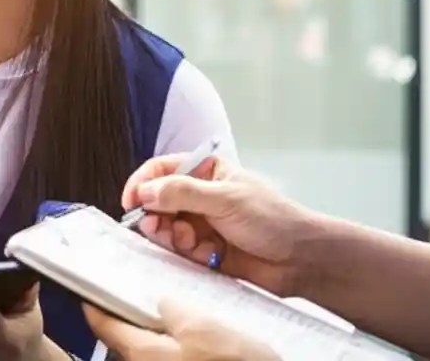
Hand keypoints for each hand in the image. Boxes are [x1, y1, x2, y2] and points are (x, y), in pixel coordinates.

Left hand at [84, 300, 280, 360]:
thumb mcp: (202, 326)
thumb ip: (171, 310)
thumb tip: (158, 301)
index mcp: (145, 356)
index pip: (105, 327)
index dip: (94, 304)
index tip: (87, 289)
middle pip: (128, 341)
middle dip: (129, 316)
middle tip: (134, 290)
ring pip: (153, 349)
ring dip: (157, 329)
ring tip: (170, 305)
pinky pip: (174, 356)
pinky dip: (176, 342)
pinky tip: (196, 331)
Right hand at [123, 154, 325, 297]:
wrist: (299, 259)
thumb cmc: (271, 219)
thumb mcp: (225, 199)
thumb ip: (183, 193)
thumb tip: (145, 191)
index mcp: (206, 171)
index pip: (162, 170)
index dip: (142, 183)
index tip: (130, 201)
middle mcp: (199, 196)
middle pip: (157, 201)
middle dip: (154, 214)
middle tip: (157, 226)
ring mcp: (201, 224)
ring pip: (165, 227)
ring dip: (168, 235)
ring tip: (186, 241)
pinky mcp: (203, 251)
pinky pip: (178, 251)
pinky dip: (183, 252)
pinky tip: (201, 254)